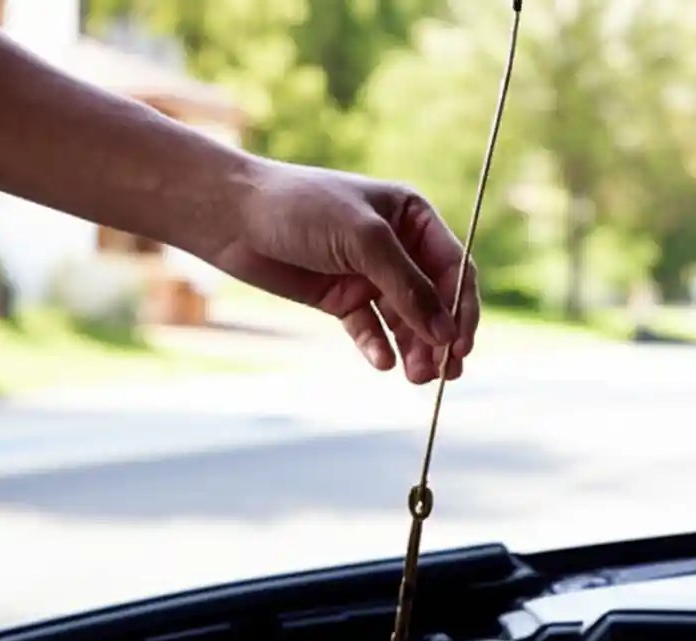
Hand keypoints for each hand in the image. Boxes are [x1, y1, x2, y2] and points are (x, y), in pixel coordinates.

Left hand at [207, 159, 478, 383]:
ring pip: (404, 320)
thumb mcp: (365, 240)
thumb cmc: (302, 208)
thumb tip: (446, 335)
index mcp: (412, 216)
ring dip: (413, 348)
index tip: (459, 345)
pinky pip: (369, 329)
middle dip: (440, 336)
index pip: (453, 267)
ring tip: (415, 377)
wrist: (234, 217)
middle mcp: (396, 246)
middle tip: (444, 373)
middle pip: (433, 300)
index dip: (461, 307)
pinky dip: (377, 346)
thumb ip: (408, 287)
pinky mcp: (341, 298)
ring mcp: (368, 274)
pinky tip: (382, 362)